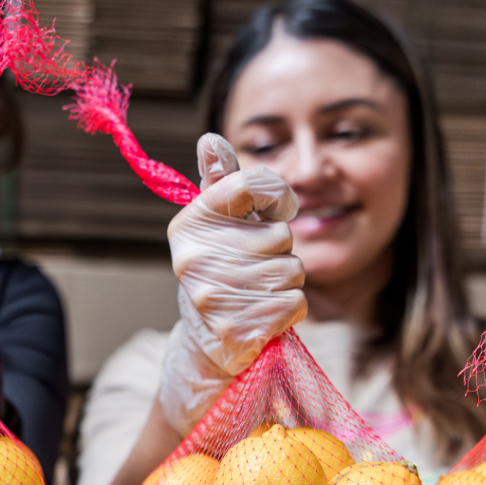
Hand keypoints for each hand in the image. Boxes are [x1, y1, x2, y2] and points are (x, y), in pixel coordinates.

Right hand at [158, 133, 305, 434]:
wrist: (204, 344)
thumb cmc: (219, 272)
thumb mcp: (215, 226)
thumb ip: (221, 183)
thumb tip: (210, 140)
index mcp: (190, 224)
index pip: (251, 183)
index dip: (276, 195)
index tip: (275, 209)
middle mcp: (194, 259)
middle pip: (279, 235)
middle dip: (280, 251)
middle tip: (257, 266)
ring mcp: (213, 297)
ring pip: (291, 271)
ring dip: (287, 282)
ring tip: (259, 291)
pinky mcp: (237, 330)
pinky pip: (295, 304)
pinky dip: (289, 310)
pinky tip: (266, 313)